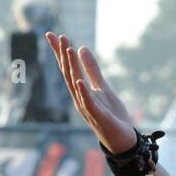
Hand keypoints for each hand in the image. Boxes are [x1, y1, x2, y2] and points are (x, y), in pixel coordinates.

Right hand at [45, 33, 136, 152]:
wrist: (123, 140)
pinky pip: (88, 103)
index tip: (52, 34)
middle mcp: (79, 98)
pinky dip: (83, 92)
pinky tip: (79, 81)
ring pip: (76, 85)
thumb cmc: (112, 115)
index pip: (68, 68)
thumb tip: (82, 48)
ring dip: (72, 68)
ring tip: (68, 49)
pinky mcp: (99, 117)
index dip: (60, 52)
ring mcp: (87, 108)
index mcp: (80, 91)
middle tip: (59, 36)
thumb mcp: (104, 88)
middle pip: (68, 74)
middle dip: (63, 55)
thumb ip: (93, 70)